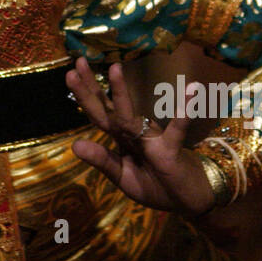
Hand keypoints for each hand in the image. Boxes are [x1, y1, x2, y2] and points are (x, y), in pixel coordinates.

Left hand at [65, 56, 214, 216]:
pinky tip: (192, 91)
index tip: (70, 73)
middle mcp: (133, 131)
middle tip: (78, 60)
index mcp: (120, 136)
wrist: (186, 200)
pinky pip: (176, 130)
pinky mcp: (170, 150)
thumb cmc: (153, 185)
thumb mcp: (122, 176)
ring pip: (131, 116)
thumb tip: (74, 145)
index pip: (98, 113)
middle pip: (108, 107)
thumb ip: (102, 160)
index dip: (84, 95)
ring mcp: (151, 138)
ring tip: (114, 68)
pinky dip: (183, 114)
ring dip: (122, 93)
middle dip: (92, 86)